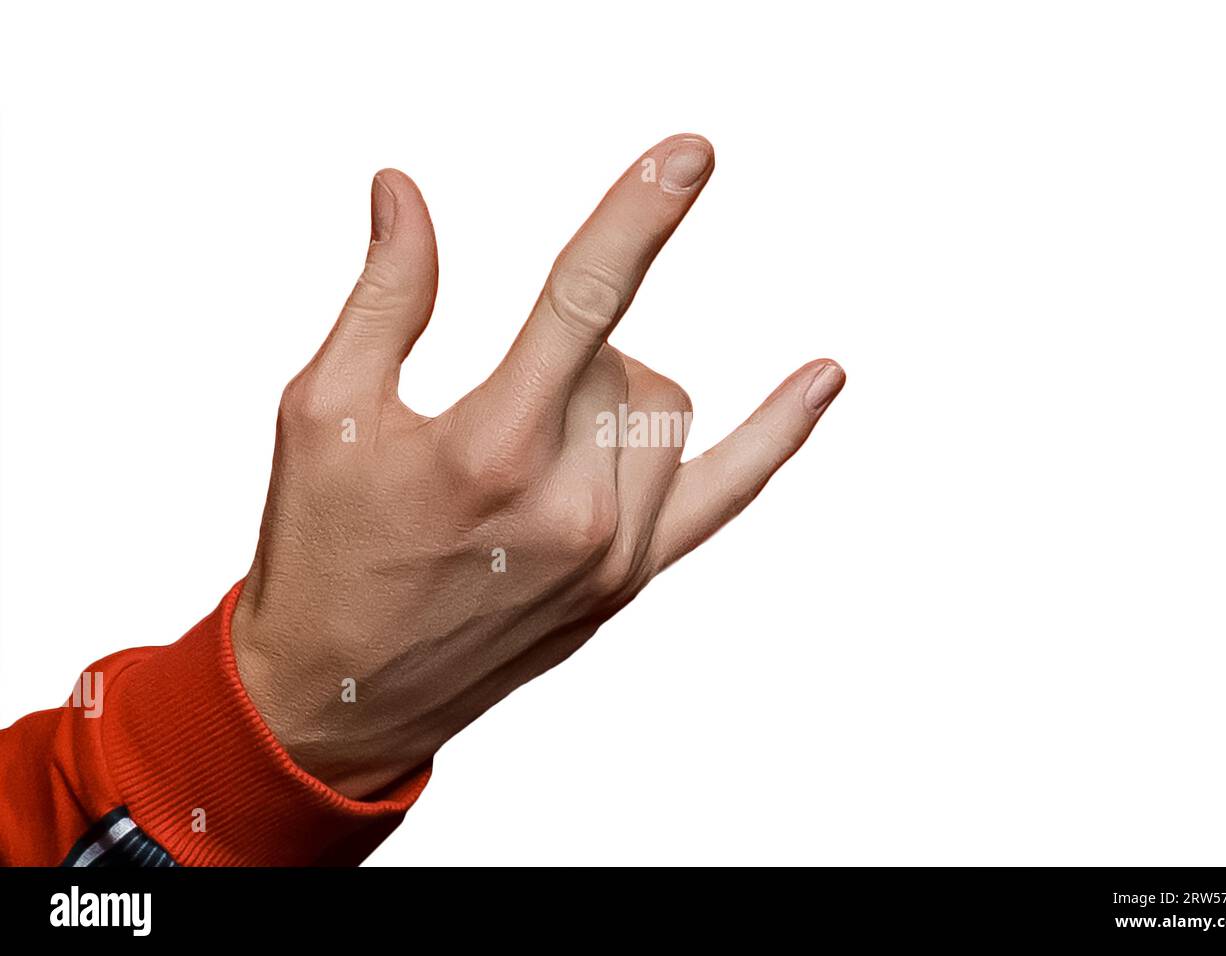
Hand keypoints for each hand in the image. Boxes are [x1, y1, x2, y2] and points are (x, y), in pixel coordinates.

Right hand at [231, 134, 844, 798]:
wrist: (339, 696)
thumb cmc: (320, 551)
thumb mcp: (323, 411)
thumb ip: (384, 295)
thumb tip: (405, 191)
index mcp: (490, 450)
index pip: (584, 299)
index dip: (639, 214)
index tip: (691, 153)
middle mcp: (571, 506)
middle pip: (621, 357)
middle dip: (565, 351)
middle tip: (492, 407)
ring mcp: (614, 552)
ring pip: (666, 407)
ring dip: (610, 393)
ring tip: (533, 445)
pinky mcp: (630, 580)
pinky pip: (728, 491)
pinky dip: (775, 432)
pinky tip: (822, 378)